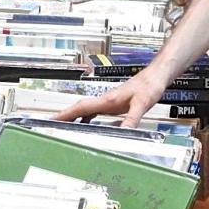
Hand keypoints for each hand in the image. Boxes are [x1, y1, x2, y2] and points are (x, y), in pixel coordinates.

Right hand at [54, 69, 168, 128]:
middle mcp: (106, 100)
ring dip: (75, 118)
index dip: (65, 114)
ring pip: (87, 110)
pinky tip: (91, 125)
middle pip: (80, 108)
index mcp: (108, 100)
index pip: (81, 107)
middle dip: (65, 116)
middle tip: (52, 124)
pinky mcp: (115, 103)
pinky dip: (89, 118)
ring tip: (66, 127)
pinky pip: (96, 112)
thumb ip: (131, 119)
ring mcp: (109, 101)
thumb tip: (122, 132)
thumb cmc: (149, 85)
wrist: (156, 75)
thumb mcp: (141, 104)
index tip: (52, 119)